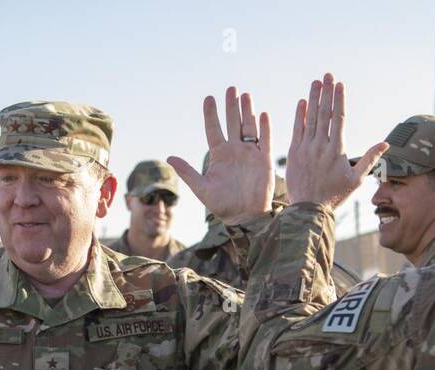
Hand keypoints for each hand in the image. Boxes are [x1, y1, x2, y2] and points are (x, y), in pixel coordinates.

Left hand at [168, 87, 273, 225]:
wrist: (244, 216)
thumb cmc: (222, 205)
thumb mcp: (201, 188)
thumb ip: (187, 172)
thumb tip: (169, 158)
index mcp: (219, 155)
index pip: (213, 129)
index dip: (211, 114)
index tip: (208, 98)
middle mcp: (234, 151)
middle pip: (232, 122)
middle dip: (231, 106)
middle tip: (231, 88)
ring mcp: (250, 153)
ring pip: (248, 127)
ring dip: (247, 111)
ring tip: (245, 95)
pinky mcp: (264, 160)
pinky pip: (265, 140)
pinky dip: (264, 128)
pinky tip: (263, 114)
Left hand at [285, 74, 387, 208]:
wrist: (308, 210)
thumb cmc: (334, 196)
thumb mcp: (356, 180)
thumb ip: (370, 159)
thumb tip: (386, 144)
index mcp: (337, 150)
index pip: (339, 119)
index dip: (339, 100)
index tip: (340, 85)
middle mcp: (321, 147)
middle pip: (325, 114)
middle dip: (326, 93)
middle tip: (327, 75)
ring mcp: (306, 149)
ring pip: (310, 119)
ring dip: (313, 99)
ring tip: (316, 82)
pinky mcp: (294, 154)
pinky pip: (296, 131)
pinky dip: (299, 116)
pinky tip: (302, 102)